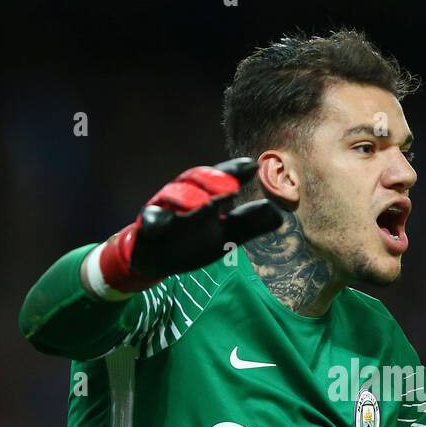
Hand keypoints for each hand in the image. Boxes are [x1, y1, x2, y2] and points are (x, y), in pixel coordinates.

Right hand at [92, 158, 281, 292]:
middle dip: (212, 180)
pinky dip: (153, 222)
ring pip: (172, 198)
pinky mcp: (145, 229)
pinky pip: (148, 223)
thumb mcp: (226, 235)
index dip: (234, 172)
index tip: (252, 166)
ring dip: (186, 197)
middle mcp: (183, 197)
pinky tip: (157, 225)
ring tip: (202, 203)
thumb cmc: (192, 240)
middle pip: (195, 181)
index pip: (220, 180)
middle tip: (231, 185)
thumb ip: (250, 224)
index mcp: (205, 196)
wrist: (154, 260)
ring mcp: (163, 211)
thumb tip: (280, 213)